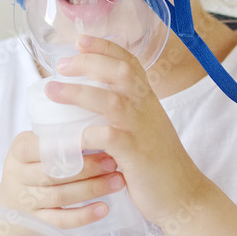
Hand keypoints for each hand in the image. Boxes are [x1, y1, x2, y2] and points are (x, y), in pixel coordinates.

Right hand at [0, 130, 126, 229]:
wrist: (10, 209)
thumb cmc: (33, 167)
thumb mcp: (35, 146)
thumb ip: (56, 133)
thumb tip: (97, 106)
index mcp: (18, 150)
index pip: (42, 145)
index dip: (70, 143)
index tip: (98, 136)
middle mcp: (18, 176)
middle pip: (54, 171)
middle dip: (88, 166)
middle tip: (115, 160)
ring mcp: (26, 201)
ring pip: (61, 196)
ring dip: (92, 188)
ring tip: (118, 180)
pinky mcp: (36, 222)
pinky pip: (61, 221)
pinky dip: (83, 215)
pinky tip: (104, 208)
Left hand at [44, 35, 206, 229]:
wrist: (183, 195)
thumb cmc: (157, 162)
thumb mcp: (146, 128)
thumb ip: (126, 112)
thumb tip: (93, 101)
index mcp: (147, 100)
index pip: (129, 63)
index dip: (105, 47)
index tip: (81, 40)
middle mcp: (146, 109)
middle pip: (120, 72)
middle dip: (89, 62)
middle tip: (61, 64)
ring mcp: (142, 130)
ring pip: (110, 100)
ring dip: (78, 93)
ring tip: (53, 90)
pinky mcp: (136, 154)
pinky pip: (108, 137)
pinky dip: (84, 135)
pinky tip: (66, 138)